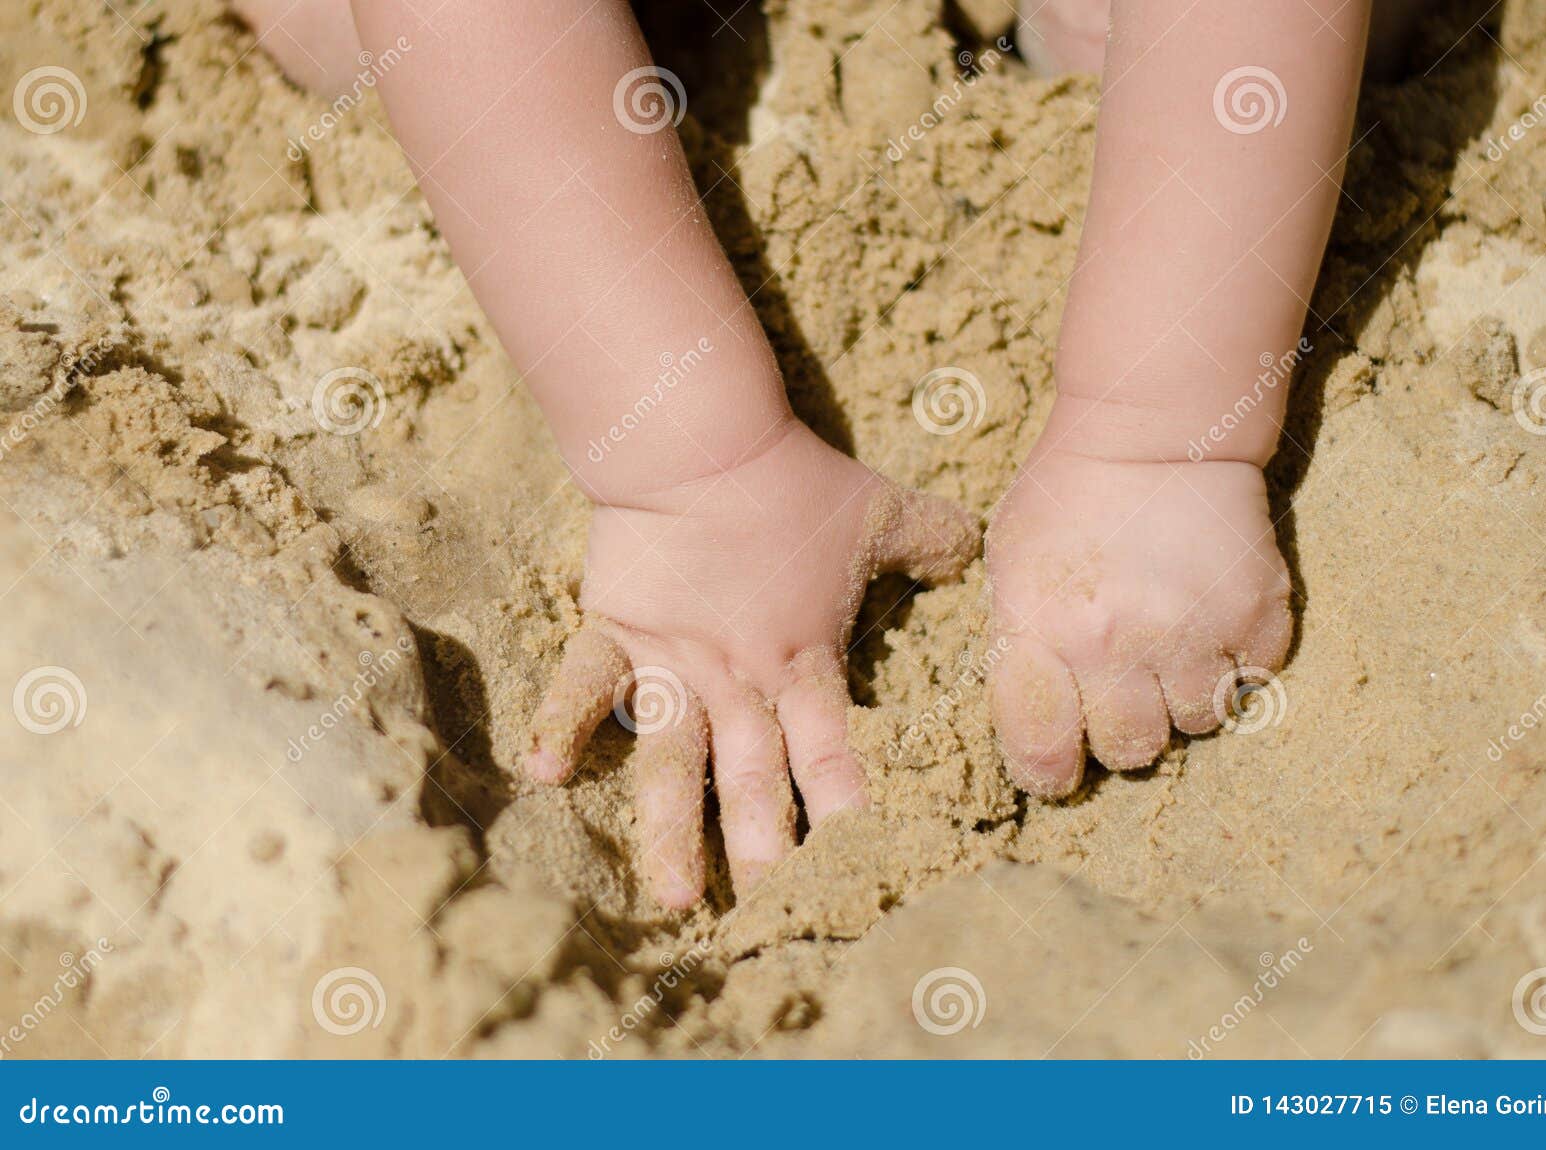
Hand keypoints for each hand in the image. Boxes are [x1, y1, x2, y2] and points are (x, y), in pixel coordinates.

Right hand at [520, 423, 978, 906]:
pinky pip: (582, 683)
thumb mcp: (879, 508)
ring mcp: (671, 660)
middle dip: (766, 852)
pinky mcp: (617, 628)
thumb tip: (977, 547)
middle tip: (779, 917)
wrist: (701, 439)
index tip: (867, 868)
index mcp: (801, 659)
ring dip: (672, 828)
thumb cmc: (792, 479)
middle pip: (752, 778)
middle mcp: (737, 678)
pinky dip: (561, 723)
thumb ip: (931, 538)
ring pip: (671, 758)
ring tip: (678, 897)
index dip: (849, 811)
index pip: (831, 752)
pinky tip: (541, 776)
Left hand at [985, 450, 1291, 794]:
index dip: (1048, 772)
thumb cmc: (1065, 500)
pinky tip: (1210, 619)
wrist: (1153, 431)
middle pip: (1129, 751)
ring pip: (1195, 723)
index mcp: (1042, 632)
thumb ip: (1019, 646)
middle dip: (1124, 729)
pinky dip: (1234, 663)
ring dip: (1181, 695)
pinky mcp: (1256, 615)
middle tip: (1124, 684)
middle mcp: (1115, 644)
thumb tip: (1037, 726)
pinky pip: (1249, 682)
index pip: (1041, 749)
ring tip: (1170, 643)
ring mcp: (1192, 633)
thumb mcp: (1011, 568)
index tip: (1058, 769)